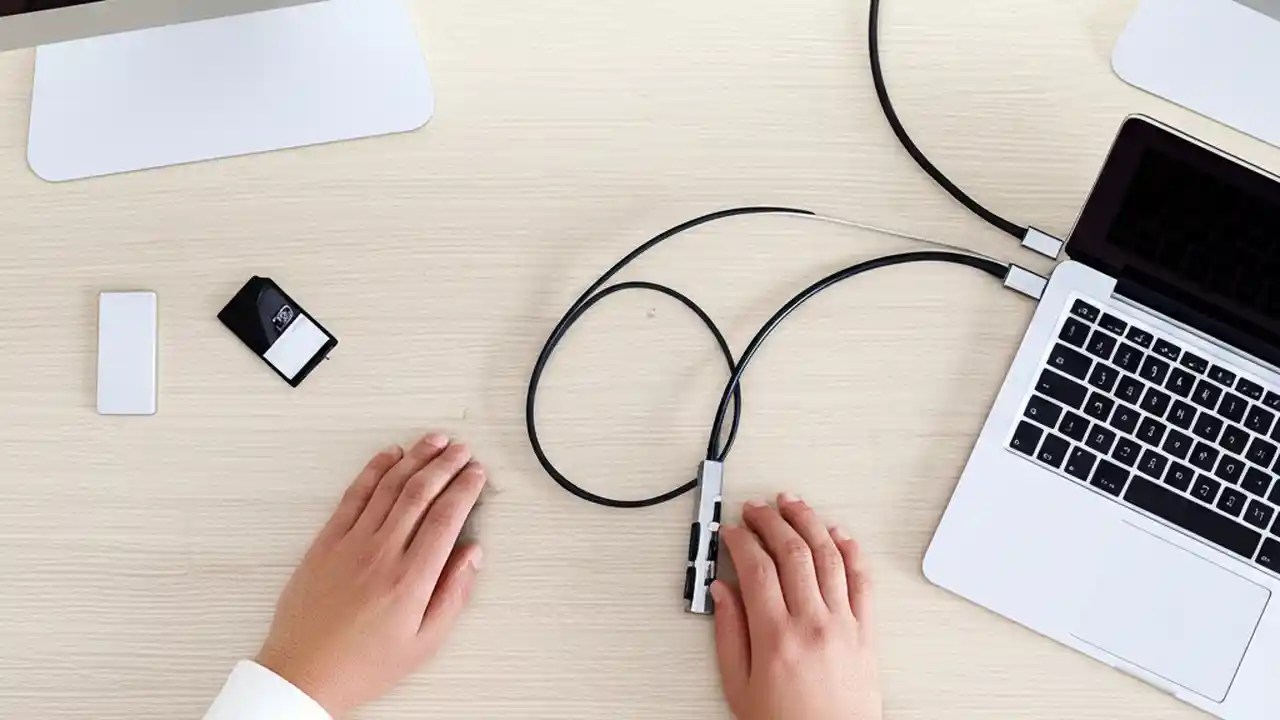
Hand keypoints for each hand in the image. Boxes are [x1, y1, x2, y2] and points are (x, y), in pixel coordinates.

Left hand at [255, 434, 486, 717]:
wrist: (303, 673)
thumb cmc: (362, 665)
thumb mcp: (424, 642)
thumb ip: (453, 594)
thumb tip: (472, 555)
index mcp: (410, 579)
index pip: (446, 517)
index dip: (465, 489)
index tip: (477, 475)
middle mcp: (381, 554)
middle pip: (420, 493)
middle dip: (446, 465)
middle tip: (462, 451)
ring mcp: (350, 543)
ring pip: (389, 486)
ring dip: (415, 458)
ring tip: (434, 442)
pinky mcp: (325, 542)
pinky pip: (353, 495)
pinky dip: (374, 470)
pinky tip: (390, 456)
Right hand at [712, 493, 881, 719]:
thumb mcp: (740, 687)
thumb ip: (729, 634)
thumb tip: (722, 593)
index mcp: (776, 637)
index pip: (756, 567)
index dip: (740, 539)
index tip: (730, 530)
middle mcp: (813, 623)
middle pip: (791, 552)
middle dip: (770, 521)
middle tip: (756, 509)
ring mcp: (844, 624)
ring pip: (828, 555)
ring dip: (808, 522)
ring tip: (792, 504)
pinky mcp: (866, 631)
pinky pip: (862, 579)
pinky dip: (851, 550)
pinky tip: (837, 533)